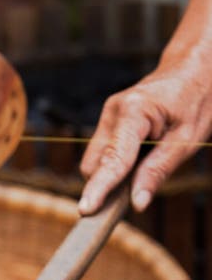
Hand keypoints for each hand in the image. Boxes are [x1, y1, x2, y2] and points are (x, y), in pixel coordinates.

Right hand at [78, 49, 211, 214]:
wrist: (193, 69)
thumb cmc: (194, 100)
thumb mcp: (186, 139)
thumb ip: (158, 171)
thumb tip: (137, 204)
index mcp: (134, 112)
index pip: (113, 159)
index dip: (100, 188)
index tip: (86, 210)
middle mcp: (113, 112)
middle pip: (96, 165)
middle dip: (107, 184)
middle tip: (136, 194)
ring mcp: (107, 116)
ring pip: (96, 162)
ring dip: (113, 174)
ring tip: (147, 163)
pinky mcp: (108, 123)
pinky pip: (103, 154)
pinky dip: (117, 165)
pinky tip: (140, 156)